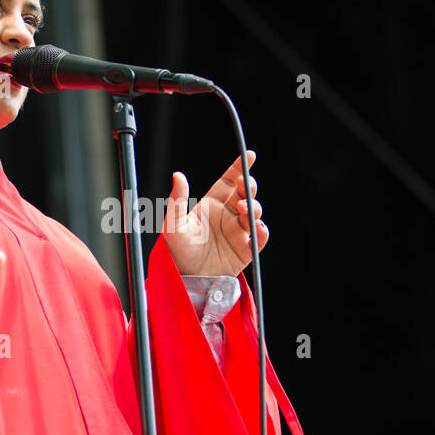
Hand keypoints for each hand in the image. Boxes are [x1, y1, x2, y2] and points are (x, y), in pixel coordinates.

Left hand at [162, 150, 268, 277]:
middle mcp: (228, 215)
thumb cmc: (177, 251)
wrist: (187, 279)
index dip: (239, 166)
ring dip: (254, 207)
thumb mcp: (173, 224)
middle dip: (248, 185)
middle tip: (244, 183)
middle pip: (245, 193)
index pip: (229, 180)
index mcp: (212, 204)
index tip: (249, 155)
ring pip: (254, 212)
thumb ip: (177, 200)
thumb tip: (178, 175)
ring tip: (244, 208)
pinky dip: (261, 231)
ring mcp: (238, 231)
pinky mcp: (246, 249)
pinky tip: (256, 227)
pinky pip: (259, 237)